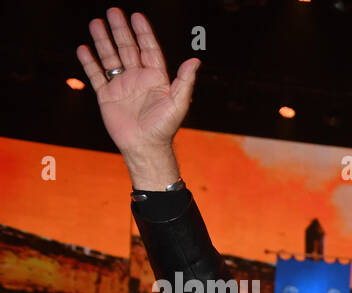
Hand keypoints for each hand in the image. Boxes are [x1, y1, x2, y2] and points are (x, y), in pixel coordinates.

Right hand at [75, 8, 197, 188]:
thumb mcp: (178, 103)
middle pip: (128, 49)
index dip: (143, 33)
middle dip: (121, 30)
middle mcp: (138, 78)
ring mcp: (122, 86)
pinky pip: (96, 75)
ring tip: (96, 23)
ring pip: (111, 58)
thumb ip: (185, 81)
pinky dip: (90, 63)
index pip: (149, 49)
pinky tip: (84, 49)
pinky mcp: (107, 96)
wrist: (145, 147)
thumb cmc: (164, 128)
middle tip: (113, 11)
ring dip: (103, 41)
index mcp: (156, 78)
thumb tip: (195, 60)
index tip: (137, 16)